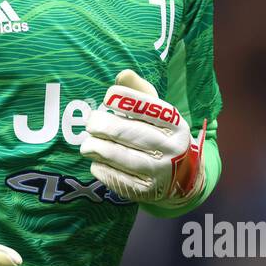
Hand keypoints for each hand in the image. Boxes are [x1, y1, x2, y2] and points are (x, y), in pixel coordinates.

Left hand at [79, 69, 206, 207]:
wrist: (179, 177)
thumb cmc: (158, 134)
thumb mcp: (156, 112)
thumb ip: (138, 91)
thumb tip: (122, 74)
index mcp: (176, 124)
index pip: (149, 108)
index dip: (125, 100)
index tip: (107, 97)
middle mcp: (172, 148)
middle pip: (131, 133)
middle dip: (104, 126)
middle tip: (90, 123)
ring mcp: (161, 172)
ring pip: (121, 157)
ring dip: (98, 148)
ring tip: (87, 144)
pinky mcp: (146, 191)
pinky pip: (117, 178)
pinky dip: (102, 169)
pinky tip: (96, 162)